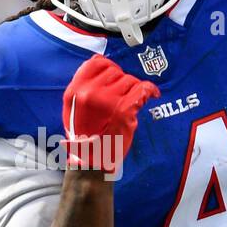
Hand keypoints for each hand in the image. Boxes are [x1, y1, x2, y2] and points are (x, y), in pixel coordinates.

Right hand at [62, 55, 158, 173]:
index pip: (96, 63)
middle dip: (122, 81)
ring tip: (131, 102)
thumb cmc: (83, 137)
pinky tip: (153, 94)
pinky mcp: (123, 110)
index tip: (115, 74)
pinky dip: (150, 90)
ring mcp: (107, 100)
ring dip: (133, 89)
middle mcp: (89, 93)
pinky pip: (142, 90)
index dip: (108, 67)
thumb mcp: (72, 108)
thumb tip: (101, 67)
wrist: (90, 162)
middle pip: (115, 71)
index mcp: (75, 90)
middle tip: (123, 96)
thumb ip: (84, 88)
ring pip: (129, 81)